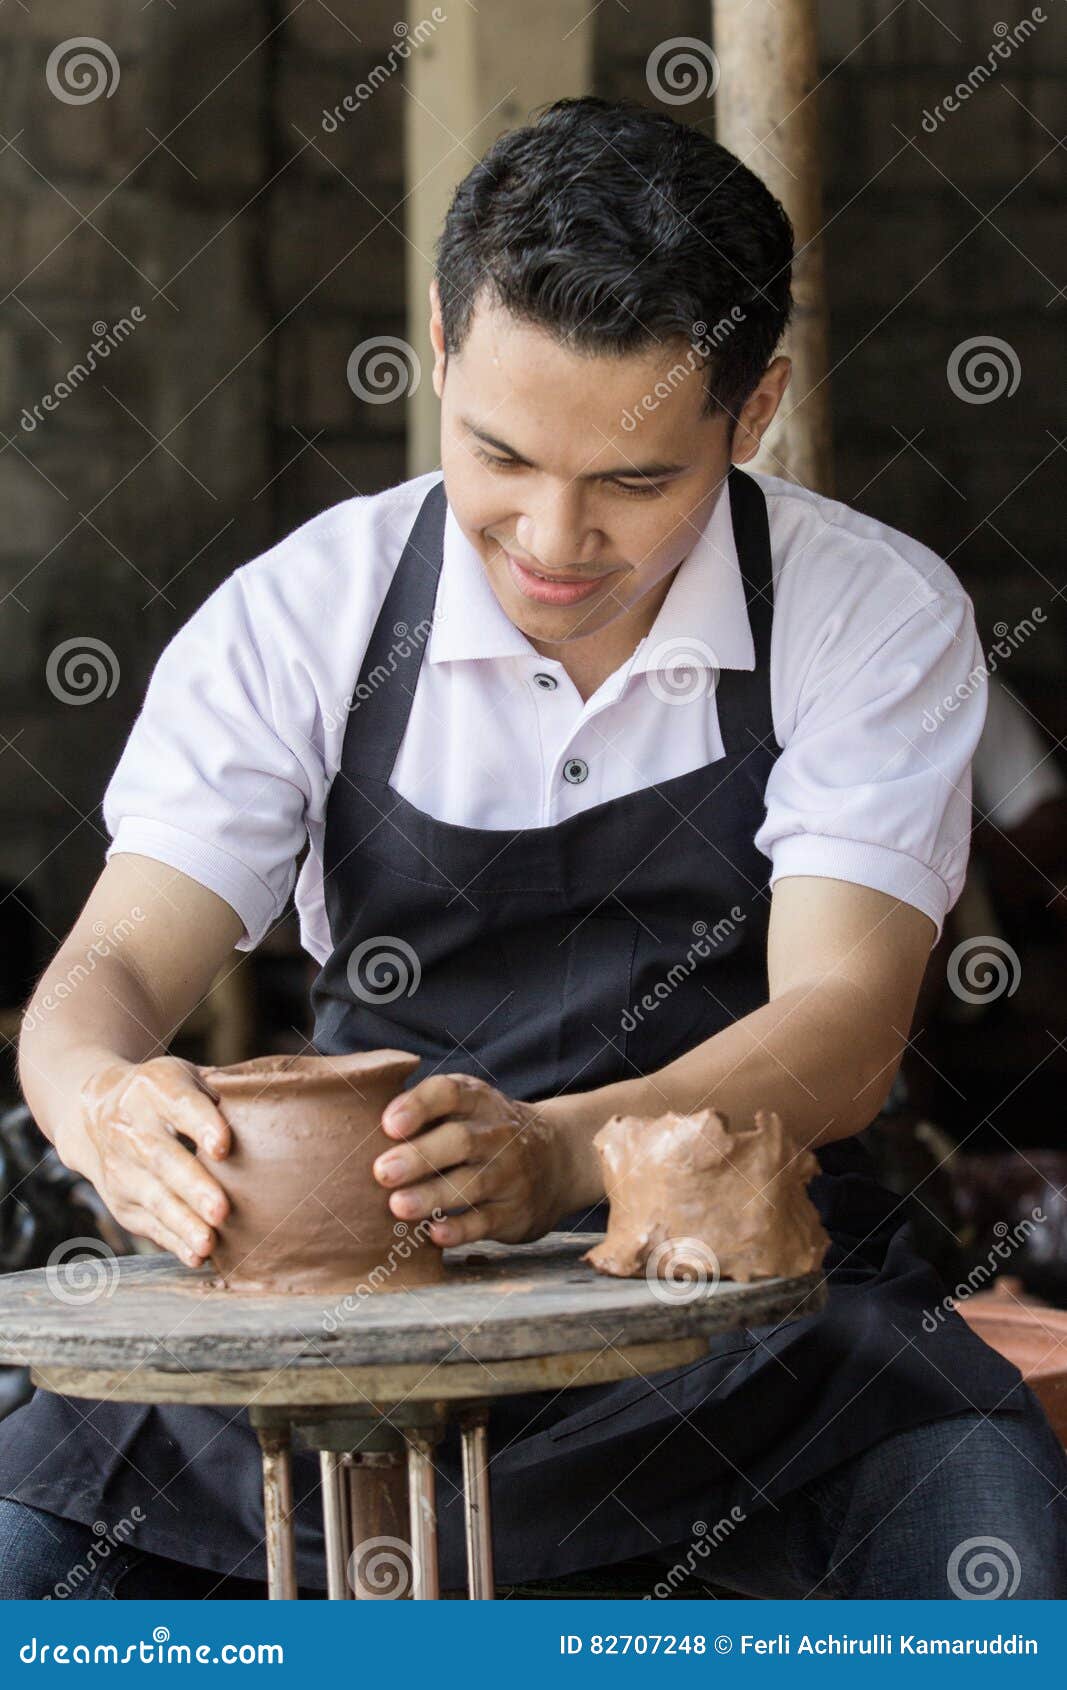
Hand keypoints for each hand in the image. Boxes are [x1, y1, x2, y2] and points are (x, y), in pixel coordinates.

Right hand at [76, 1056, 231, 1267]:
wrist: (94, 1111)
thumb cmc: (164, 1094)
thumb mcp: (187, 1076)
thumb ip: (225, 1090)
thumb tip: (279, 1108)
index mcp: (155, 1087)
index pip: (179, 1103)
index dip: (201, 1124)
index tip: (223, 1146)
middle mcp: (131, 1126)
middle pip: (162, 1158)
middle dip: (193, 1186)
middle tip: (222, 1209)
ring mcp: (121, 1167)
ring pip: (153, 1197)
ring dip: (182, 1222)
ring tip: (208, 1243)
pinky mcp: (121, 1200)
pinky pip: (147, 1223)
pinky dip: (172, 1240)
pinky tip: (195, 1255)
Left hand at [372, 1074, 570, 1246]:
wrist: (559, 1157)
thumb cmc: (486, 1131)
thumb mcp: (468, 1105)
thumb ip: (423, 1107)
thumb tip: (352, 1120)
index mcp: (478, 1101)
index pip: (450, 1093)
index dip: (419, 1106)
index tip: (388, 1124)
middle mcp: (497, 1133)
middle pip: (460, 1140)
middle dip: (419, 1156)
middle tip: (381, 1171)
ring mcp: (510, 1173)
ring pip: (472, 1183)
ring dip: (433, 1195)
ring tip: (398, 1206)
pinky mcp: (515, 1211)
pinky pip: (486, 1221)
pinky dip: (460, 1229)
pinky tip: (433, 1233)